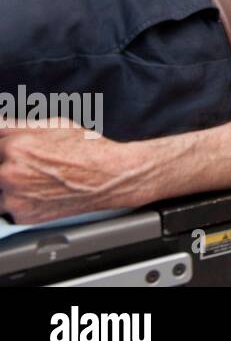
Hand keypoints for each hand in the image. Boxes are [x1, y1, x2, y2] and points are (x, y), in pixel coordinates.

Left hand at [0, 122, 141, 223]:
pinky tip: (40, 192)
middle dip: (7, 166)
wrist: (111, 176)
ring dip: (9, 186)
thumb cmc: (87, 148)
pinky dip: (19, 202)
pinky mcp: (22, 217)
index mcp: (15, 148)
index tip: (15, 151)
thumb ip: (14, 124)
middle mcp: (10, 174)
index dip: (6, 148)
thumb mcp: (54, 124)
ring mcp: (14, 198)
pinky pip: (8, 209)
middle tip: (32, 165)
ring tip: (36, 179)